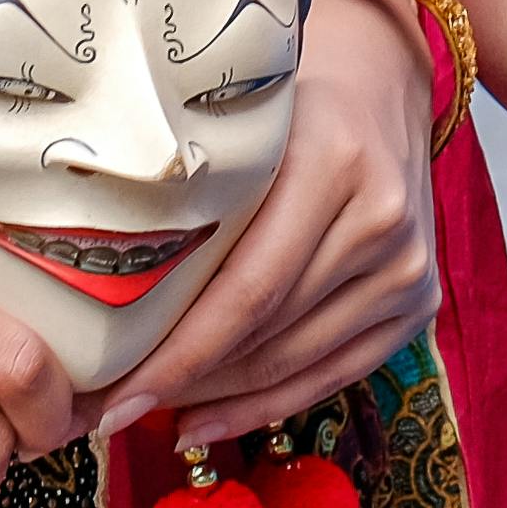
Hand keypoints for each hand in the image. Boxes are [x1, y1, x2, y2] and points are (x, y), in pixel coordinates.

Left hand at [113, 0, 446, 447]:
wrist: (382, 86)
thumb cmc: (291, 105)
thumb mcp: (240, 127)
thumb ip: (190, 196)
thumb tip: (88, 290)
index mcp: (334, 163)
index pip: (248, 290)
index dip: (180, 356)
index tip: (114, 397)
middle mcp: (382, 220)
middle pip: (267, 333)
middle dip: (182, 383)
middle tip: (109, 411)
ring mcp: (407, 268)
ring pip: (293, 363)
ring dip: (216, 399)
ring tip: (150, 414)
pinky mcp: (418, 302)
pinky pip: (333, 376)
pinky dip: (266, 406)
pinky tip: (210, 421)